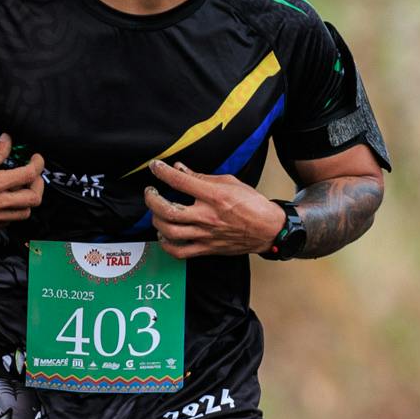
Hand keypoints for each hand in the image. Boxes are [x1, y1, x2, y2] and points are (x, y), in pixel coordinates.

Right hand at [0, 134, 44, 229]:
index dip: (38, 165)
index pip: (28, 175)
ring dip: (28, 200)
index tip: (36, 159)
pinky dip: (13, 211)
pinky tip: (7, 200)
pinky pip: (9, 221)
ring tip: (21, 189)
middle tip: (33, 175)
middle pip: (33, 199)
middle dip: (38, 184)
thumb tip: (7, 142)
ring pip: (24, 214)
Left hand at [143, 160, 282, 257]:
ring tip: (156, 212)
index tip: (155, 167)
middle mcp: (207, 216)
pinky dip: (166, 244)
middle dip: (152, 199)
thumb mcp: (230, 182)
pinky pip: (179, 251)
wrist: (268, 230)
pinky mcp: (206, 249)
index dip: (163, 172)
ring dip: (156, 220)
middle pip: (167, 209)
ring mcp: (205, 235)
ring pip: (169, 231)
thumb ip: (203, 177)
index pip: (180, 181)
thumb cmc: (252, 205)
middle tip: (150, 192)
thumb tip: (181, 169)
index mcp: (214, 196)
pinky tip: (164, 234)